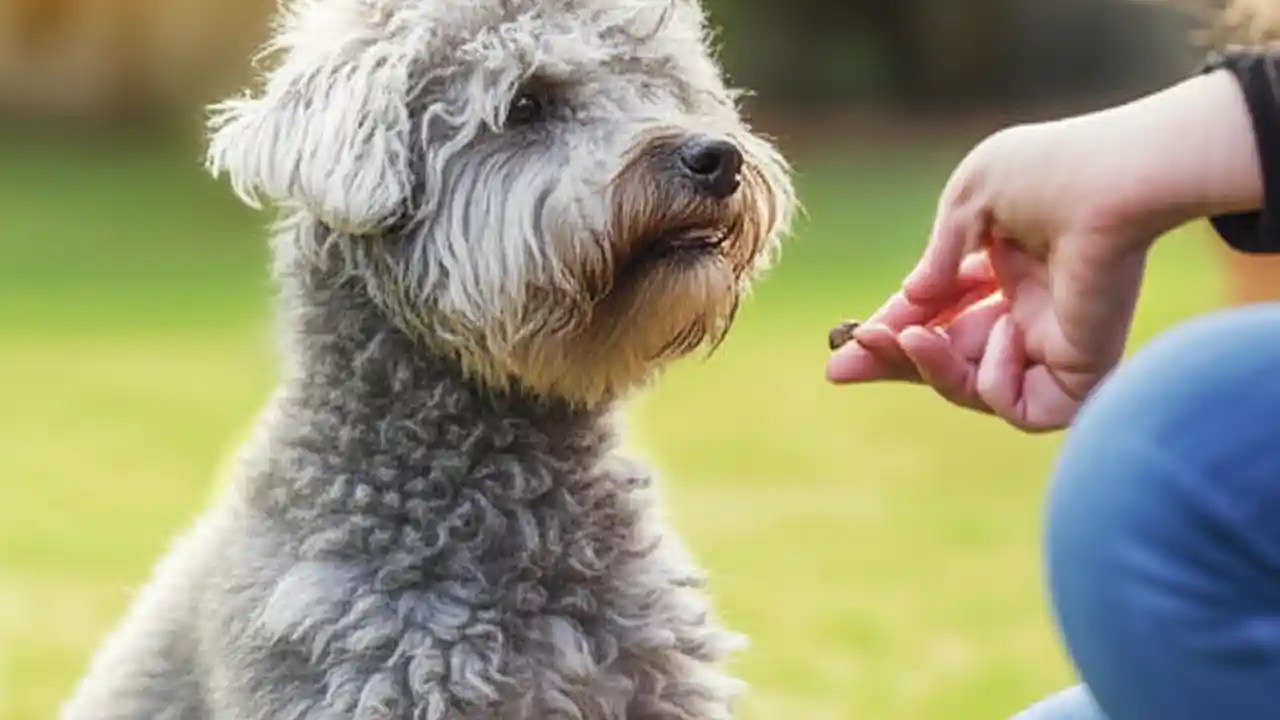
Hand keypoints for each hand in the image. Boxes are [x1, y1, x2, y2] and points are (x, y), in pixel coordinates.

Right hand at [827, 71, 1262, 431]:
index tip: (847, 344)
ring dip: (930, 368)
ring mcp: (1054, 344)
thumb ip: (938, 259)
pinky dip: (993, 380)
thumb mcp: (969, 204)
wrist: (1110, 180)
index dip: (894, 329)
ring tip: (910, 336)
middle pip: (949, 358)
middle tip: (843, 365)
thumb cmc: (1049, 173)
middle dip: (894, 362)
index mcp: (1009, 268)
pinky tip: (1006, 332)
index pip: (942, 315)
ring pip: (973, 387)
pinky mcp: (1080, 372)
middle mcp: (1031, 311)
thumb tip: (911, 302)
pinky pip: (1019, 408)